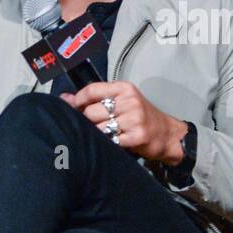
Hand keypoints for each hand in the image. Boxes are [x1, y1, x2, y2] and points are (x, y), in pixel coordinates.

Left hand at [61, 81, 186, 164]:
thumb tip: (64, 98)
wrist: (168, 134)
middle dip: (87, 121)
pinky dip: (106, 144)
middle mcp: (130, 101)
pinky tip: (111, 143)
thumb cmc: (140, 117)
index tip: (73, 108)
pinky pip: (110, 141)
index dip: (77, 101)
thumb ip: (95, 98)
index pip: (91, 90)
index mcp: (124, 88)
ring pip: (98, 128)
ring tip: (105, 135)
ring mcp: (134, 119)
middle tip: (94, 126)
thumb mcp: (122, 101)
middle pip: (91, 112)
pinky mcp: (137, 136)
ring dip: (96, 134)